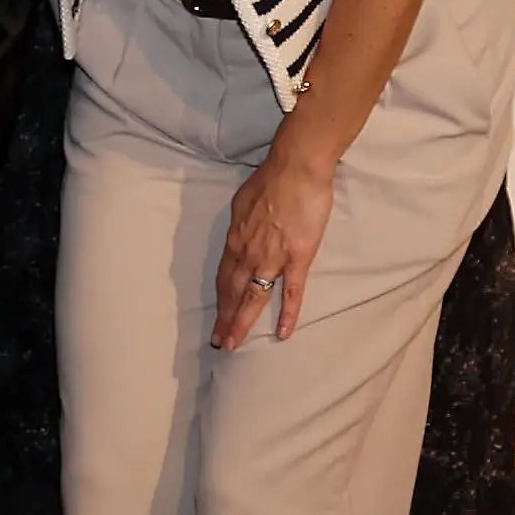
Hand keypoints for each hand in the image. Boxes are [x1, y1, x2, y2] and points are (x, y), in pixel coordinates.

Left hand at [215, 148, 341, 347]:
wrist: (295, 169)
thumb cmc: (271, 179)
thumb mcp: (243, 202)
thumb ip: (242, 223)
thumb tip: (241, 233)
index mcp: (235, 240)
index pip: (223, 278)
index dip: (220, 300)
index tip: (216, 318)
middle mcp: (248, 253)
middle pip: (232, 293)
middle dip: (225, 320)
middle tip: (220, 343)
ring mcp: (272, 258)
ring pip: (253, 297)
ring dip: (242, 323)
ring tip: (235, 345)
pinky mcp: (298, 257)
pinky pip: (291, 291)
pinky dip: (287, 313)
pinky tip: (283, 333)